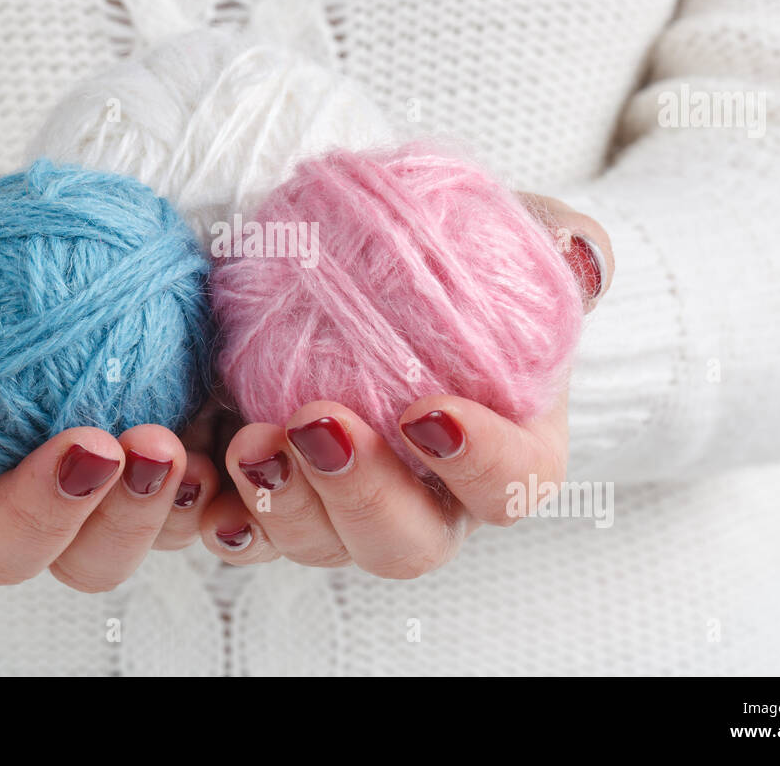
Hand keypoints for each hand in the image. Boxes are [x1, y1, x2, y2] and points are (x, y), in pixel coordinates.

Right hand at [0, 183, 219, 590]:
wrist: (103, 247)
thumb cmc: (9, 238)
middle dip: (40, 515)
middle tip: (92, 446)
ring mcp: (81, 505)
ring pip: (92, 561)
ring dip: (129, 520)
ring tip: (165, 449)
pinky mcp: (155, 492)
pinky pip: (177, 526)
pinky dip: (196, 507)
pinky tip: (212, 458)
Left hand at [198, 195, 611, 577]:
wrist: (375, 260)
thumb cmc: (462, 256)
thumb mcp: (518, 233)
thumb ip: (558, 244)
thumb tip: (582, 260)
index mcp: (502, 452)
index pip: (512, 486)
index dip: (481, 465)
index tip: (429, 411)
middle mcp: (426, 497)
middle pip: (405, 542)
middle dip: (362, 496)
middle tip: (318, 424)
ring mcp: (344, 503)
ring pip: (319, 545)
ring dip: (283, 503)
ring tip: (251, 439)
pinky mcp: (277, 489)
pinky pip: (248, 529)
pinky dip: (222, 515)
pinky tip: (198, 479)